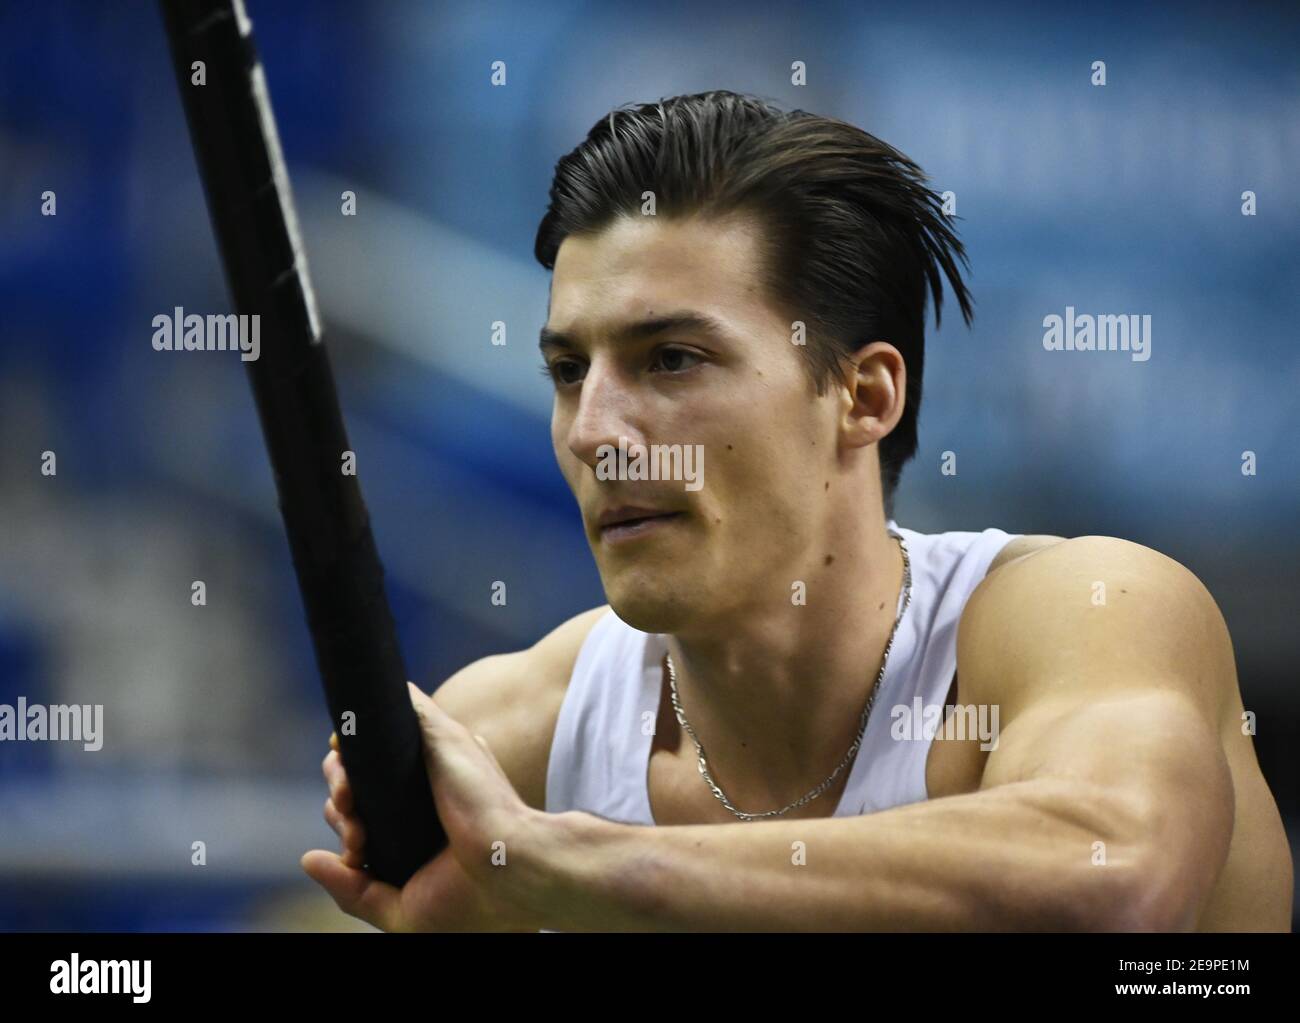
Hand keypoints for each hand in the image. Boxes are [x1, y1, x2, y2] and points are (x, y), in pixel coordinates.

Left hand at [300, 683, 556, 930]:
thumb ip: (354, 889)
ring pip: (368, 741)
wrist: (513, 872)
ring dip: (343, 767)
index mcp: (421, 825)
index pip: (365, 810)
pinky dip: (363, 721)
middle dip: (340, 802)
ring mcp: (435, 758)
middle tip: (356, 835)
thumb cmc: (472, 902)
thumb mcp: (402, 911)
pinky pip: (396, 705)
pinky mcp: (439, 735)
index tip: (357, 853)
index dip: (347, 826)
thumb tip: (308, 859)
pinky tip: (348, 747)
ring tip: (351, 802)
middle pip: (360, 776)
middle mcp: (427, 787)